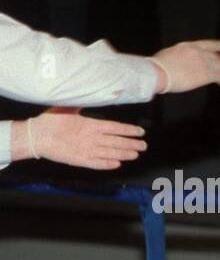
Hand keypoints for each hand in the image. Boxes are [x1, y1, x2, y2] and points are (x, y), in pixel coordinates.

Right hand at [20, 108, 146, 169]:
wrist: (36, 137)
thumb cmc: (50, 121)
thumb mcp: (66, 108)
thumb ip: (80, 105)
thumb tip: (91, 94)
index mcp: (90, 125)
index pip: (115, 128)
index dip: (129, 130)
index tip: (140, 132)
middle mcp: (92, 139)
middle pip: (117, 142)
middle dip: (132, 144)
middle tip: (144, 145)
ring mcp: (87, 151)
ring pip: (111, 154)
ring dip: (124, 154)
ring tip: (136, 154)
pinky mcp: (81, 161)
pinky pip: (98, 164)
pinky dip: (109, 165)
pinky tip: (118, 165)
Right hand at [151, 39, 219, 92]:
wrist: (159, 72)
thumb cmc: (160, 65)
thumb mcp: (171, 52)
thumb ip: (182, 54)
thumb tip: (183, 59)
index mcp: (190, 46)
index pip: (210, 44)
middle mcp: (200, 53)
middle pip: (217, 57)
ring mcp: (204, 63)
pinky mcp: (205, 75)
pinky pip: (219, 77)